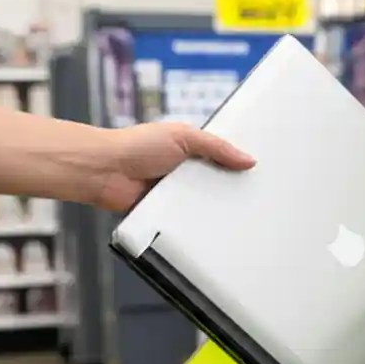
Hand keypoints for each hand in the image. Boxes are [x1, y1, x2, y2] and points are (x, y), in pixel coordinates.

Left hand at [94, 122, 254, 210]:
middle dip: (232, 189)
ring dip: (215, 207)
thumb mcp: (183, 137)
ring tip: (242, 217)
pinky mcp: (165, 212)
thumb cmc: (136, 146)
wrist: (104, 171)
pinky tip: (213, 227)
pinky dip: (196, 223)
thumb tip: (248, 160)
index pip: (222, 157)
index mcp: (189, 149)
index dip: (239, 164)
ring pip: (205, 203)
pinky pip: (187, 220)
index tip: (260, 174)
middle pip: (217, 182)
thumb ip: (217, 146)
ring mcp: (175, 193)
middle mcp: (184, 171)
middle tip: (257, 199)